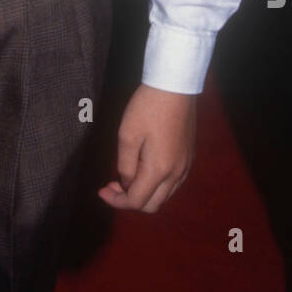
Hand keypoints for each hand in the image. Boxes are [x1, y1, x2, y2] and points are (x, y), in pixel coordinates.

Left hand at [98, 83, 196, 213]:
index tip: (101, 190)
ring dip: (144, 194)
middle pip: (153, 205)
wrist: (174, 87)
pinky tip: (144, 169)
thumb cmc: (146, 108)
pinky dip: (156, 185)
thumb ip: (125, 165)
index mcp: (159, 170)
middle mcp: (176, 174)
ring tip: (125, 177)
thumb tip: (126, 183)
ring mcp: (186, 166)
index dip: (116, 201)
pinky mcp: (189, 157)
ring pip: (164, 196)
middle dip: (130, 201)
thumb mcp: (127, 136)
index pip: (137, 201)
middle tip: (112, 185)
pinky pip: (173, 183)